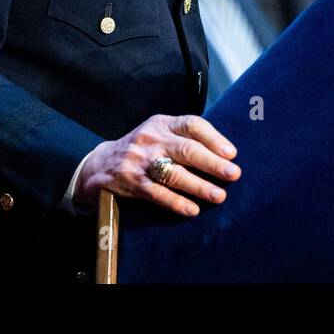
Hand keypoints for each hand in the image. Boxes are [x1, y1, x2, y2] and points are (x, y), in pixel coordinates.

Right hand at [75, 114, 239, 215]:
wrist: (101, 163)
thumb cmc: (142, 148)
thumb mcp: (159, 133)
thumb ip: (185, 138)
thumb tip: (224, 154)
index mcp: (162, 123)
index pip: (192, 125)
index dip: (213, 138)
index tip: (231, 153)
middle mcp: (151, 139)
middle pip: (186, 150)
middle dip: (212, 163)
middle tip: (233, 174)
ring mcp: (140, 161)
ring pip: (174, 173)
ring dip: (198, 186)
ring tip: (218, 195)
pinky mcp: (132, 182)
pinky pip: (157, 193)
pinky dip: (176, 202)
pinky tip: (193, 209)